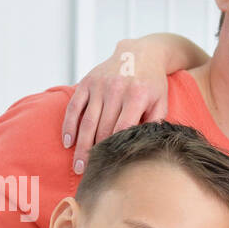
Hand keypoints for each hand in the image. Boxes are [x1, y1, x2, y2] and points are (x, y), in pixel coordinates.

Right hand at [62, 40, 170, 173]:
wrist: (139, 53)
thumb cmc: (153, 84)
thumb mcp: (161, 102)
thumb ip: (155, 124)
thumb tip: (144, 148)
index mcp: (137, 95)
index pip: (123, 128)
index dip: (115, 149)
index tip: (111, 167)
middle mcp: (116, 89)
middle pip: (103, 128)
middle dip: (96, 153)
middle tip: (91, 174)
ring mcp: (99, 85)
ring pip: (87, 121)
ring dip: (81, 145)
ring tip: (78, 165)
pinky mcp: (87, 82)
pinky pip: (75, 107)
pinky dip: (69, 125)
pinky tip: (68, 142)